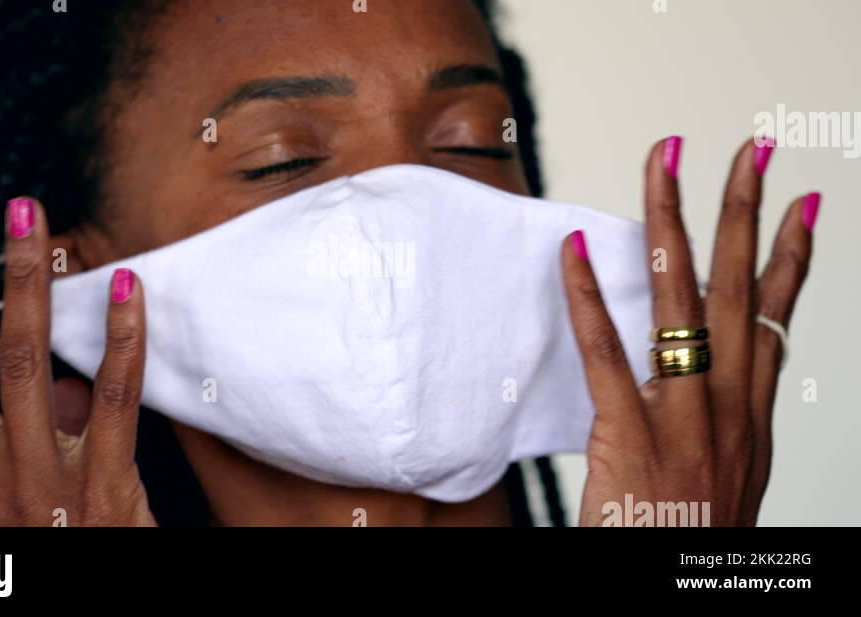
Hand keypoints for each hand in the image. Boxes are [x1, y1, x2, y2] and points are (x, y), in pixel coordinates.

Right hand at [0, 193, 155, 525]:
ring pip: (29, 361)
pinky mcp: (105, 487)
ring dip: (27, 281)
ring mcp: (43, 478)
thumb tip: (59, 373)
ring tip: (29, 216)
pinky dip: (121, 337)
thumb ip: (14, 440)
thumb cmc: (40, 563)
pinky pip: (116, 398)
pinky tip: (127, 284)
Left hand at [562, 137, 815, 526]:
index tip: (805, 203)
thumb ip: (726, 418)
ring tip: (665, 163)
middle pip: (739, 286)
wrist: (681, 587)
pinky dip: (588, 296)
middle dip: (744, 210)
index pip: (777, 316)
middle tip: (747, 149)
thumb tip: (716, 376)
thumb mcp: (732, 473)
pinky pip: (607, 352)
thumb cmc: (693, 535)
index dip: (793, 257)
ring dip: (670, 221)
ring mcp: (684, 415)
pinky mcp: (631, 433)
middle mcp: (728, 403)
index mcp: (751, 412)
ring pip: (679, 299)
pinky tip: (574, 250)